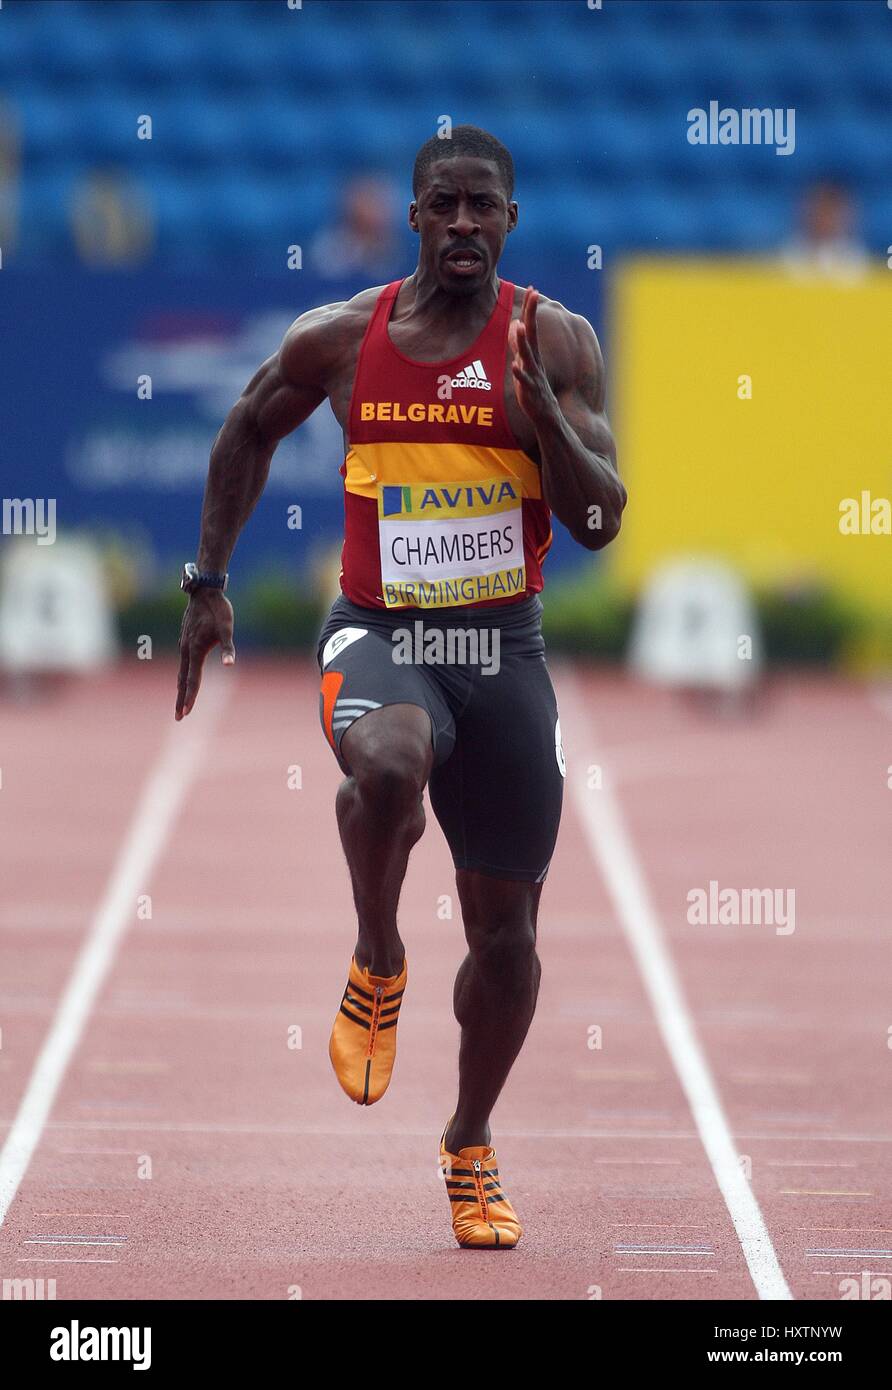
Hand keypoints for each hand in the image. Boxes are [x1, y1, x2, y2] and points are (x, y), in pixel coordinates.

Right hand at [175, 589, 234, 720]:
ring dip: (180, 689)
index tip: (186, 713)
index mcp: (195, 650)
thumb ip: (228, 648)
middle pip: (183, 680)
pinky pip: (183, 664)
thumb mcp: (227, 628)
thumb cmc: (218, 610)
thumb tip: (230, 665)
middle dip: (181, 699)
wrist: (204, 592)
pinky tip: (184, 679)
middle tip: (179, 717)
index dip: (190, 698)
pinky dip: (182, 676)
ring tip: (180, 703)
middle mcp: (186, 650)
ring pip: (181, 672)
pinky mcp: (185, 640)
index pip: (192, 680)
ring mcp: (184, 645)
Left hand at [508, 286, 557, 425]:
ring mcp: (534, 376)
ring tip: (521, 326)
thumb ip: (518, 346)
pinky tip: (515, 366)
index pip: (532, 327)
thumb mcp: (525, 364)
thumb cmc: (534, 391)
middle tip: (534, 295)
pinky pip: (525, 382)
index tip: (532, 288)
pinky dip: (520, 374)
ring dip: (524, 342)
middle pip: (532, 334)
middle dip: (532, 315)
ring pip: (528, 356)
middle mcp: (535, 362)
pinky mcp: (530, 392)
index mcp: (533, 355)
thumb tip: (514, 325)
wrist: (548, 418)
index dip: (531, 309)